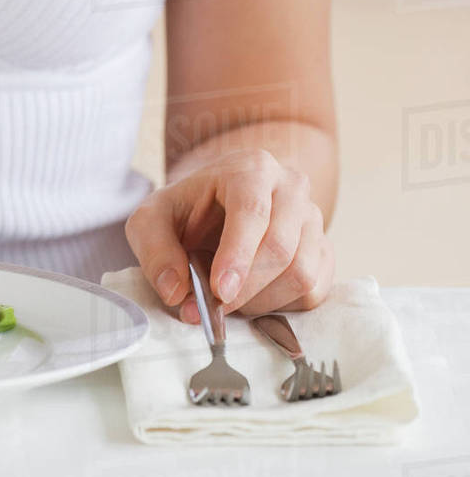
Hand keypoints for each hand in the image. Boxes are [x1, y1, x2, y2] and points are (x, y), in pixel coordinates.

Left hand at [124, 148, 333, 321]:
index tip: (219, 291)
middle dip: (245, 288)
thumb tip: (175, 292)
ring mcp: (313, 219)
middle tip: (215, 308)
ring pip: (302, 273)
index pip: (252, 212)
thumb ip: (154, 249)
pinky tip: (254, 299)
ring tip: (230, 300)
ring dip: (262, 301)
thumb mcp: (152, 219)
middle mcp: (290, 187)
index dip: (237, 255)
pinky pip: (316, 290)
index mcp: (250, 168)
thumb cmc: (187, 211)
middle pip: (280, 247)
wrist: (217, 206)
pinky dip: (283, 307)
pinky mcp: (324, 251)